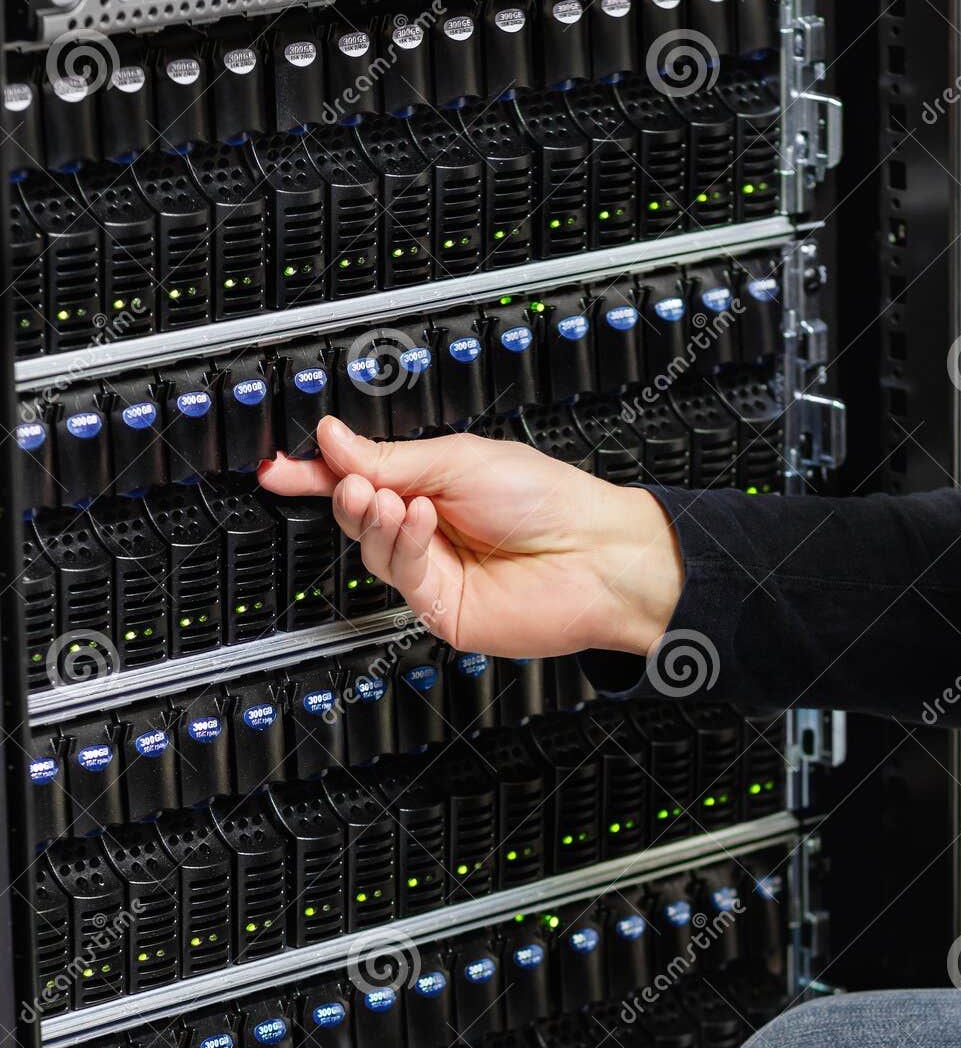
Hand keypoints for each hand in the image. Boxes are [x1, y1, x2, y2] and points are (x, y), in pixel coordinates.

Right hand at [258, 417, 684, 659]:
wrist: (593, 554)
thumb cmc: (548, 501)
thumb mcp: (458, 459)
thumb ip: (390, 458)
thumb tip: (334, 440)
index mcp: (434, 485)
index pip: (361, 478)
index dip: (318, 475)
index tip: (279, 467)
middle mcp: (430, 529)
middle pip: (359, 515)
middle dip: (346, 494)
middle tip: (350, 481)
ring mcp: (434, 570)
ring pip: (372, 548)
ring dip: (373, 518)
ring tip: (392, 500)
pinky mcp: (440, 607)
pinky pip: (399, 575)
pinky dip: (401, 543)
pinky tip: (417, 520)